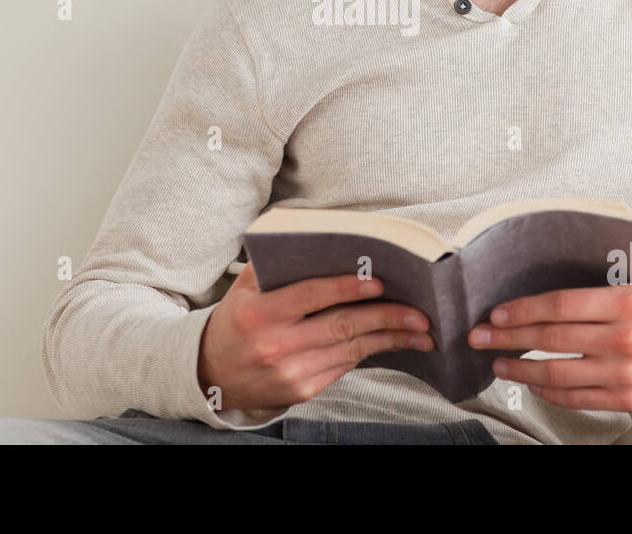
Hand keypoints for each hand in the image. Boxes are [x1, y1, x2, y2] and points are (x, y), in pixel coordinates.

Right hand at [197, 263, 433, 411]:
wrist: (212, 372)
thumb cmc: (237, 320)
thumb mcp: (244, 288)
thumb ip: (275, 264)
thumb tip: (321, 241)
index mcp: (259, 314)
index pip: (311, 296)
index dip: (348, 287)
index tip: (381, 281)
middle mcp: (275, 345)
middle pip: (341, 326)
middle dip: (386, 318)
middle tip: (419, 312)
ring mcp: (290, 372)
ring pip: (350, 350)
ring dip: (390, 339)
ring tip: (420, 331)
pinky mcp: (302, 391)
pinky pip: (344, 365)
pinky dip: (370, 350)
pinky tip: (391, 341)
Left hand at [467, 244, 631, 411]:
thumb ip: (621, 250)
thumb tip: (586, 229)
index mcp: (629, 302)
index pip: (561, 306)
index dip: (523, 310)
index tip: (499, 313)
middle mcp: (626, 339)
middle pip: (552, 340)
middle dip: (508, 339)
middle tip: (481, 337)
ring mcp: (627, 373)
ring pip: (559, 375)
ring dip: (521, 370)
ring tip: (499, 363)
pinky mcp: (630, 399)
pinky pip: (579, 399)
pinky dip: (550, 393)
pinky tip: (534, 384)